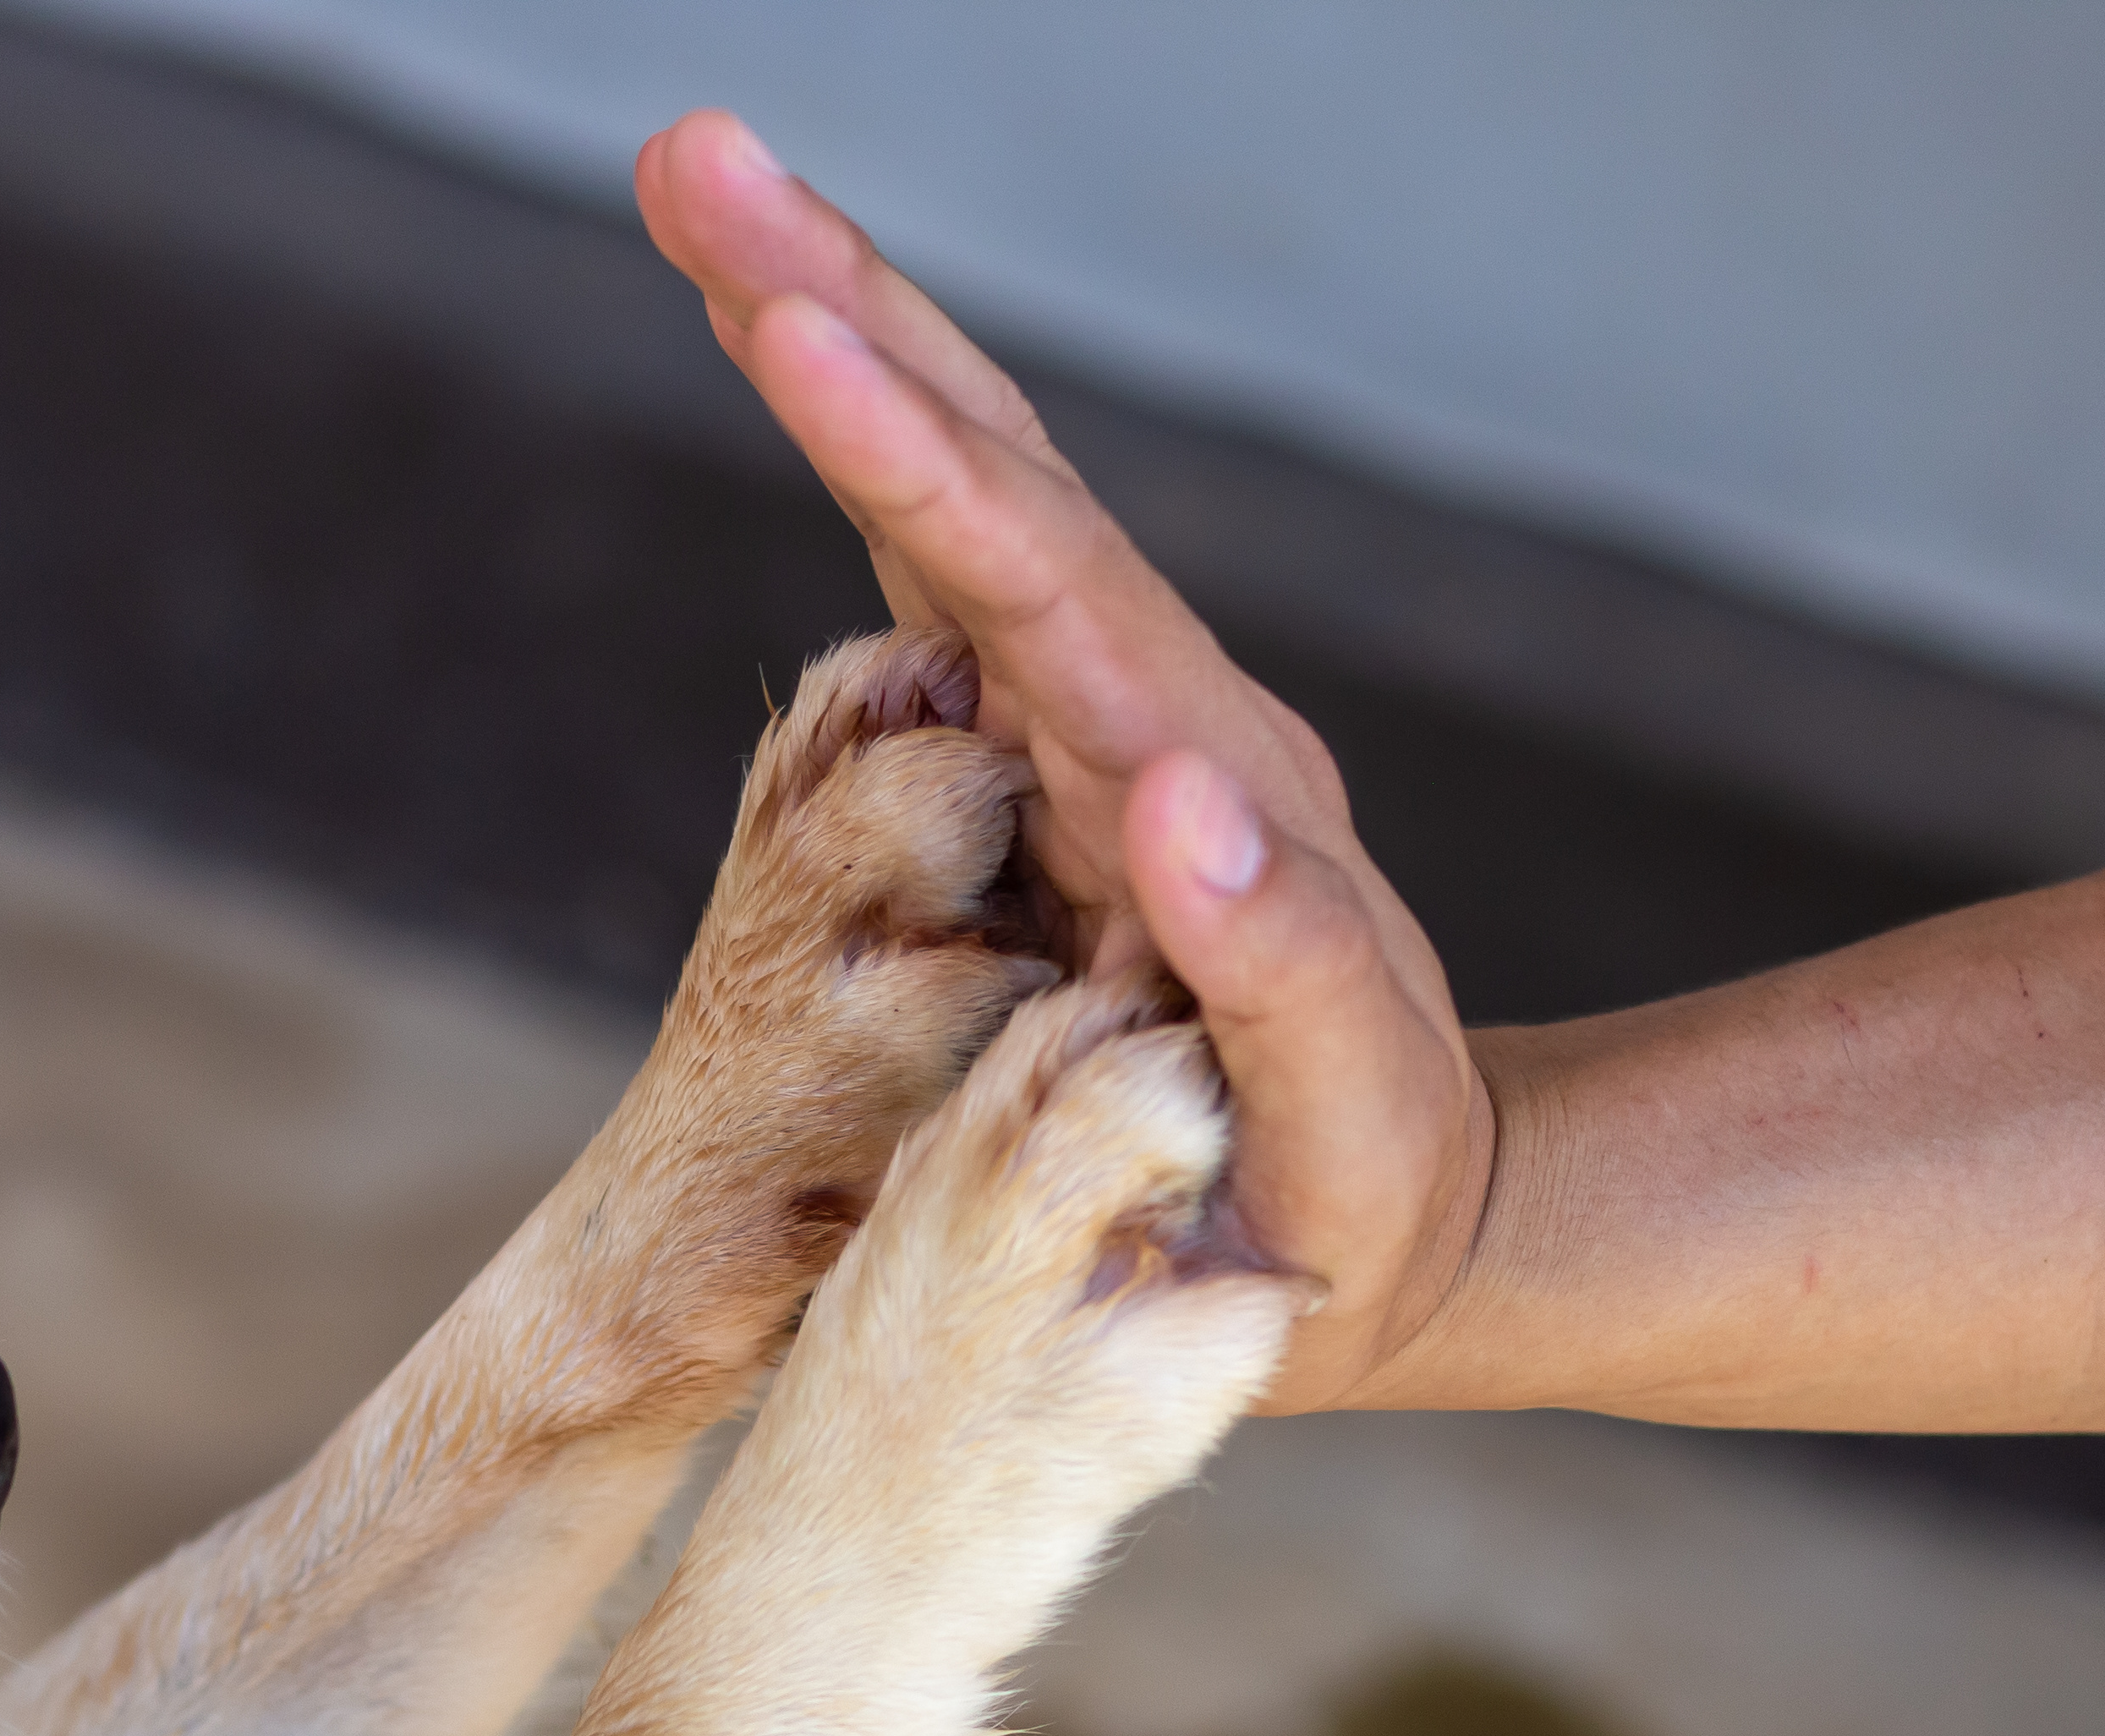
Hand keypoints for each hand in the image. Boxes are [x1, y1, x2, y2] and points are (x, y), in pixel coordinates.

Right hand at [634, 108, 1496, 1412]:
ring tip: (706, 189)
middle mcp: (1154, 716)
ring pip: (966, 483)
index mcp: (1208, 801)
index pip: (1052, 601)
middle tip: (697, 160)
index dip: (919, 468)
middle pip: (998, 475)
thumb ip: (1288, 974)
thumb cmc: (1362, 1204)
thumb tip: (1181, 800)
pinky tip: (784, 331)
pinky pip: (943, 558)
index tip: (806, 334)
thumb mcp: (1351, 1131)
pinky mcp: (1051, 738)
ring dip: (841, 325)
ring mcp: (1104, 715)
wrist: (1407, 1206)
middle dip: (847, 313)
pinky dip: (865, 430)